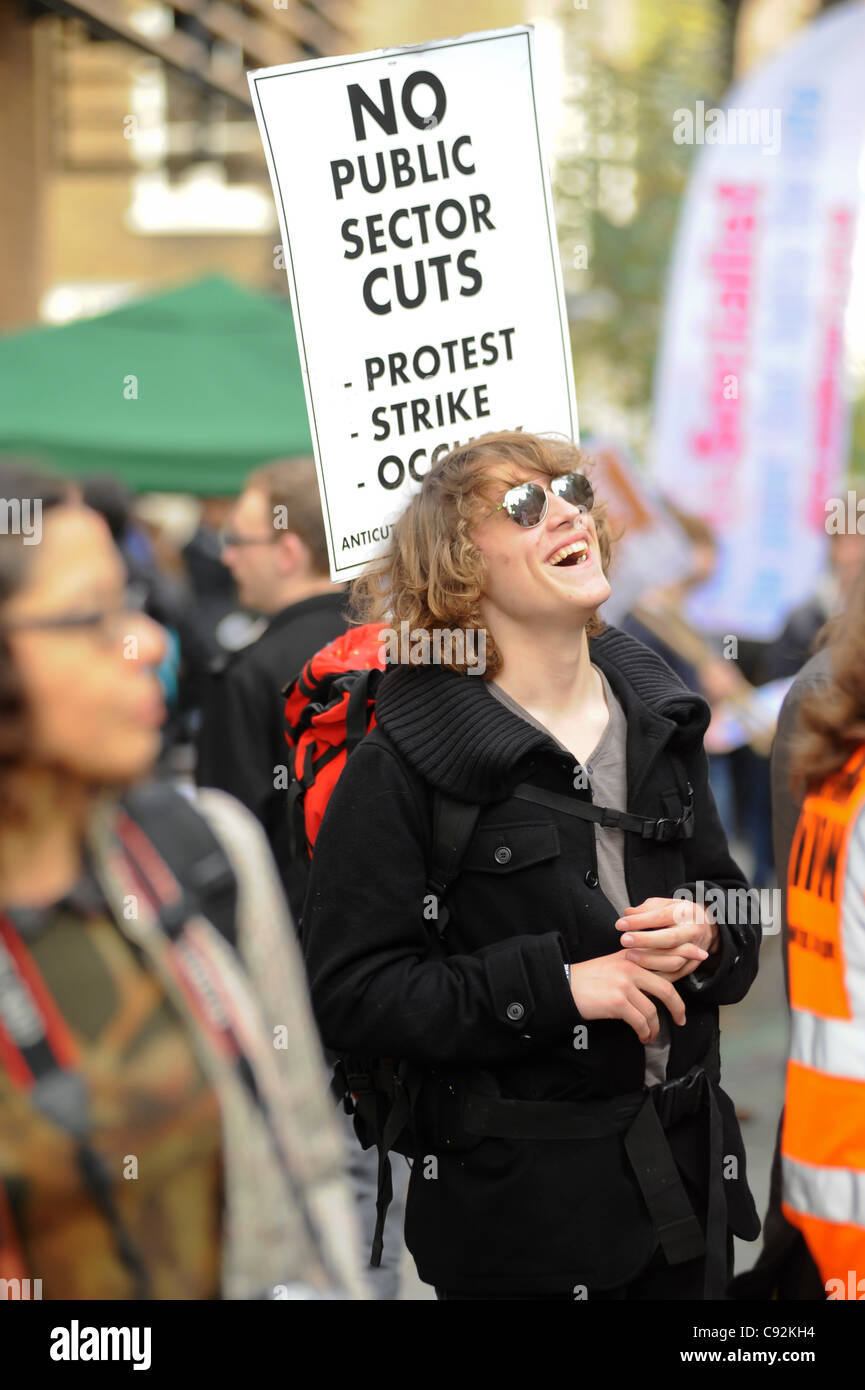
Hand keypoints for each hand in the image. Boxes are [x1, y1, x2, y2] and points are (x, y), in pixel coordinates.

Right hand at [568, 952, 686, 1042]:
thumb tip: (662, 976)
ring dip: (655, 1028)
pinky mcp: (618, 1001)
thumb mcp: (614, 963)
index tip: (700, 959)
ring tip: (651, 1035)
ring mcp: (625, 983)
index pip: (665, 955)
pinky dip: (644, 1033)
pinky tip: (642, 1037)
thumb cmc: (589, 978)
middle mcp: (630, 966)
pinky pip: (641, 1021)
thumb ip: (637, 965)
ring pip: (653, 1010)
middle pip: (666, 988)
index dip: (685, 958)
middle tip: (682, 1019)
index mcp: (632, 955)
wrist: (565, 986)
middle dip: (678, 1007)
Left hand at [615, 896, 719, 981]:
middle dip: (645, 941)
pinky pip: (673, 976)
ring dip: (649, 961)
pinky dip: (655, 977)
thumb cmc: (678, 914)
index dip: (640, 921)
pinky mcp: (691, 967)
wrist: (704, 928)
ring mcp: (694, 952)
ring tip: (628, 956)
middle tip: (624, 940)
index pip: (661, 917)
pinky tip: (638, 972)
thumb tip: (628, 912)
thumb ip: (647, 908)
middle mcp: (692, 932)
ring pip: (673, 961)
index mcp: (685, 913)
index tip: (620, 924)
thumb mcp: (665, 904)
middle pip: (670, 939)